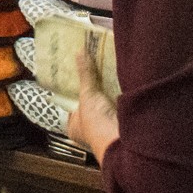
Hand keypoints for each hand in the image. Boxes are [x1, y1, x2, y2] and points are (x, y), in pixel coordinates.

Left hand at [64, 38, 119, 161]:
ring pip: (103, 100)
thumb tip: (79, 54)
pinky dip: (117, 91)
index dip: (72, 87)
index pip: (70, 103)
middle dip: (91, 85)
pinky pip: (116, 101)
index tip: (75, 69)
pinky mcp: (119, 117)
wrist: (123, 138)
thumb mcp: (87, 96)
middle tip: (92, 64)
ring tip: (105, 65)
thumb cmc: (97, 124)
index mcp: (73, 125)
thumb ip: (84, 75)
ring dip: (106, 87)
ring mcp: (104, 122)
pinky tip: (118, 76)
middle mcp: (88, 125)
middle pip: (88, 100)